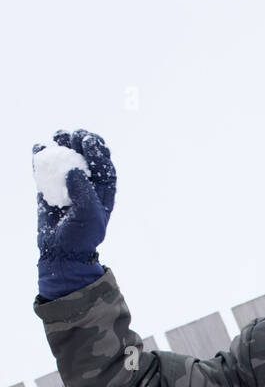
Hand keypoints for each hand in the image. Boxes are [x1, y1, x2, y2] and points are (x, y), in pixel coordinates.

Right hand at [33, 128, 115, 263]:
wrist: (61, 250)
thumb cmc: (81, 235)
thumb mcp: (89, 216)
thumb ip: (84, 192)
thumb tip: (74, 170)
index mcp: (103, 188)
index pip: (103, 162)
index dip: (97, 148)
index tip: (88, 141)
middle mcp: (87, 180)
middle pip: (86, 153)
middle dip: (81, 140)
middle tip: (73, 136)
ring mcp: (67, 180)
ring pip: (66, 154)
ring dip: (62, 141)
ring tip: (58, 137)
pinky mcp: (49, 183)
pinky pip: (45, 165)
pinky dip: (41, 154)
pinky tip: (40, 148)